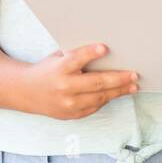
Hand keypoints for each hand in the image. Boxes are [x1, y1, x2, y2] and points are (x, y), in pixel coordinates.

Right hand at [23, 44, 137, 119]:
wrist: (27, 92)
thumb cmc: (48, 70)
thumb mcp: (58, 58)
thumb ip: (76, 57)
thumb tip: (106, 52)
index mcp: (59, 69)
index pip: (76, 60)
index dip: (91, 53)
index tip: (105, 48)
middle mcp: (64, 87)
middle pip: (96, 83)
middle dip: (118, 79)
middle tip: (134, 75)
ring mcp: (68, 104)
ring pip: (99, 98)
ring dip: (119, 92)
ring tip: (132, 86)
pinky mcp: (72, 114)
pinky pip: (94, 106)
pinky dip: (106, 99)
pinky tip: (117, 93)